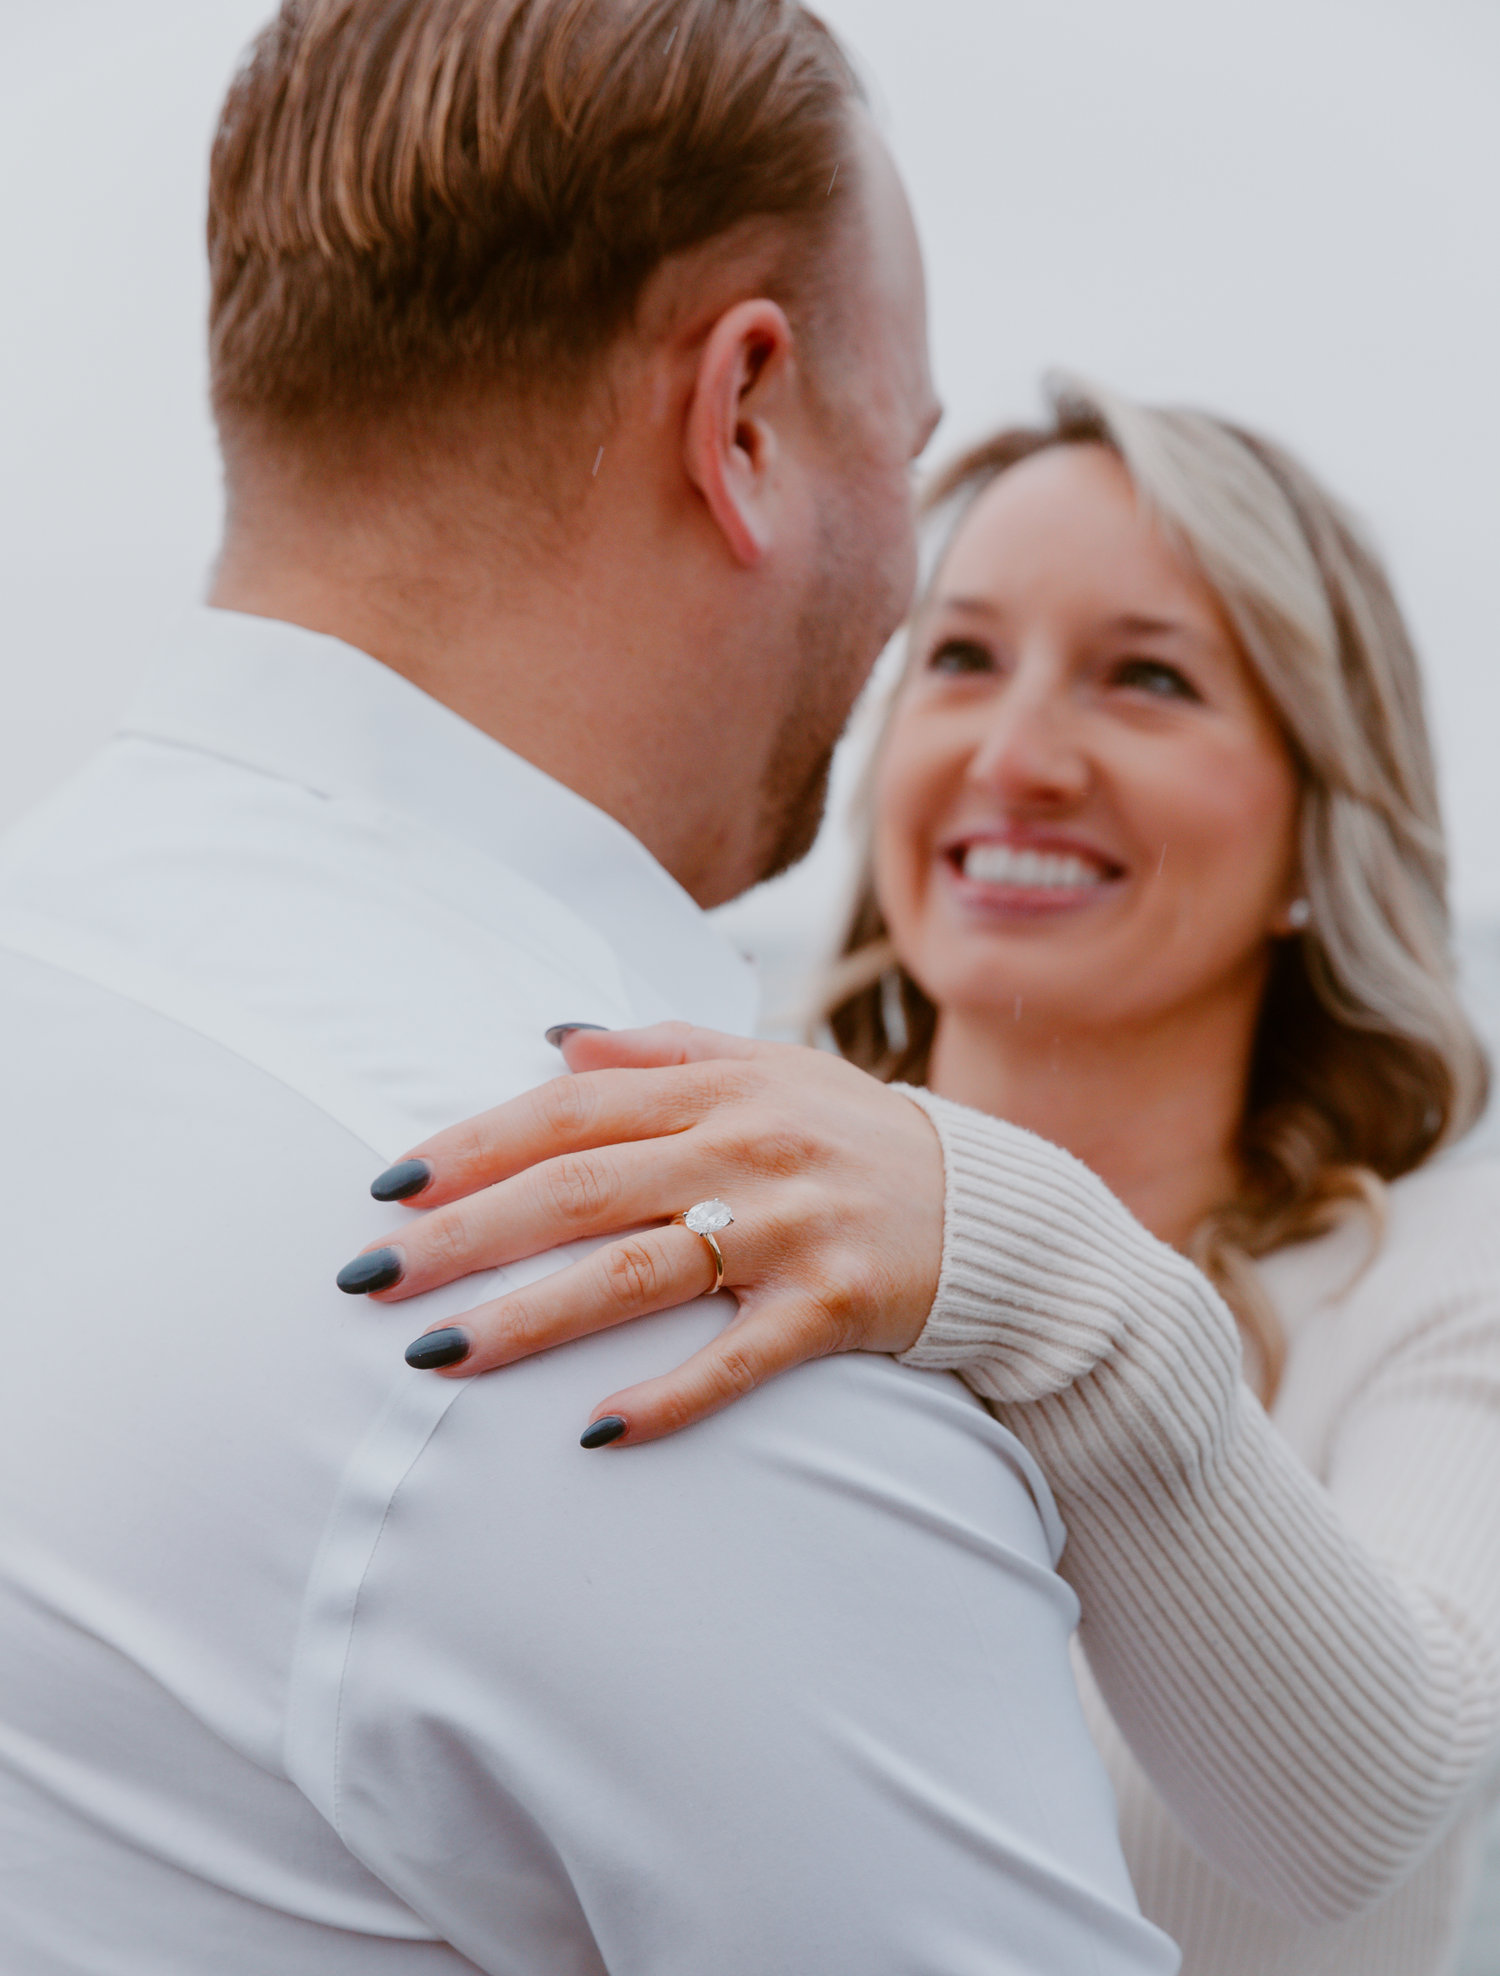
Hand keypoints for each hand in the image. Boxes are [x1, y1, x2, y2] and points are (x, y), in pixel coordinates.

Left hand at [340, 1024, 943, 1444]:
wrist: (994, 1208)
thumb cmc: (853, 1134)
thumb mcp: (769, 1065)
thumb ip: (661, 1048)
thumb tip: (552, 1040)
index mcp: (717, 1086)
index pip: (568, 1108)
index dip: (471, 1145)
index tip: (386, 1189)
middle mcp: (744, 1148)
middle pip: (579, 1189)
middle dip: (463, 1234)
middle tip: (367, 1280)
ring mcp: (790, 1229)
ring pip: (637, 1273)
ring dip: (530, 1317)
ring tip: (436, 1357)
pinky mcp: (834, 1306)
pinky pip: (739, 1359)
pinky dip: (668, 1396)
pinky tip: (593, 1431)